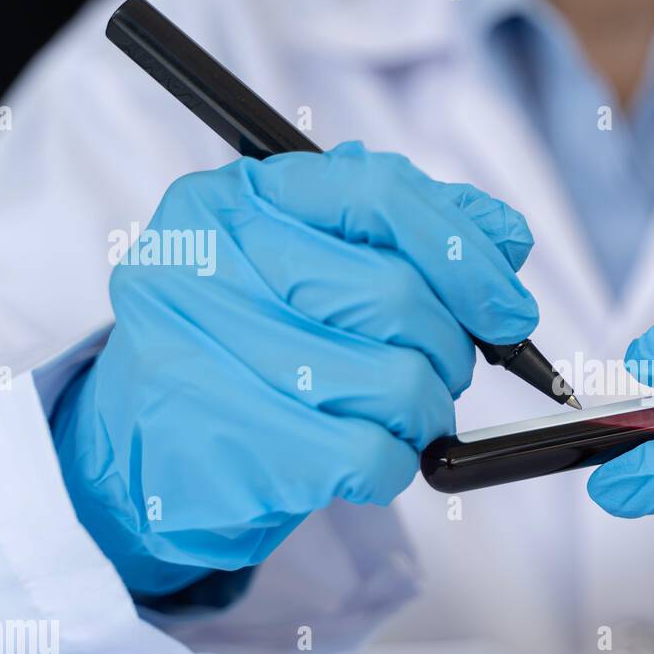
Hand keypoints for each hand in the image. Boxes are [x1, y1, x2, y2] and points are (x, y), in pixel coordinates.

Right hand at [52, 141, 538, 594]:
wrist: (144, 454)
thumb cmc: (247, 349)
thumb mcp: (309, 267)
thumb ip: (404, 234)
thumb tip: (506, 235)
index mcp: (232, 199)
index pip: (380, 189)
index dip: (465, 252)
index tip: (509, 308)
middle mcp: (206, 261)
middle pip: (396, 295)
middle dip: (450, 348)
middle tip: (442, 371)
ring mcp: (209, 353)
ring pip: (397, 381)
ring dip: (427, 412)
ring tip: (398, 415)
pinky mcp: (229, 442)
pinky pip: (373, 453)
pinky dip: (396, 464)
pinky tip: (369, 457)